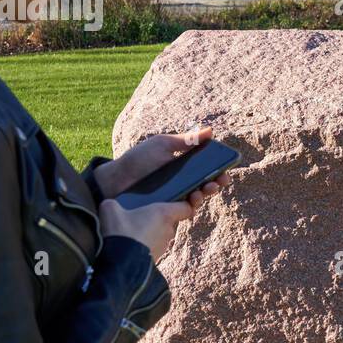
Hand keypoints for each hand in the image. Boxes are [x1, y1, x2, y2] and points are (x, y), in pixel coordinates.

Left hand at [95, 124, 232, 200]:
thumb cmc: (139, 159)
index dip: (219, 171)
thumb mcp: (163, 144)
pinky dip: (192, 206)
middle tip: (218, 182)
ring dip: (205, 195)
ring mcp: (175, 197)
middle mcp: (182, 182)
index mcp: (184, 167)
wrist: (117, 177)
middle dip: (216, 184)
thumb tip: (210, 131)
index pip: (207, 170)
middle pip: (206, 185)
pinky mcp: (167, 209)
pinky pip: (184, 211)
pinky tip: (192, 200)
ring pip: (198, 199)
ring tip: (204, 190)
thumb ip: (186, 140)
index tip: (226, 171)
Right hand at [99, 198, 195, 260]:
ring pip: (161, 235)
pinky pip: (153, 247)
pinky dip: (145, 245)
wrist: (119, 264)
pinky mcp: (156, 258)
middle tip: (141, 217)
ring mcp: (164, 246)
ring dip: (151, 233)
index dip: (184, 204)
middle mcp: (169, 230)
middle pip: (171, 221)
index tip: (179, 202)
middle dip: (158, 219)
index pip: (186, 208)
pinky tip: (130, 244)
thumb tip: (110, 205)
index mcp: (164, 214)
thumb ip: (113, 204)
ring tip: (132, 232)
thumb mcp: (110, 210)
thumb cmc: (120, 233)